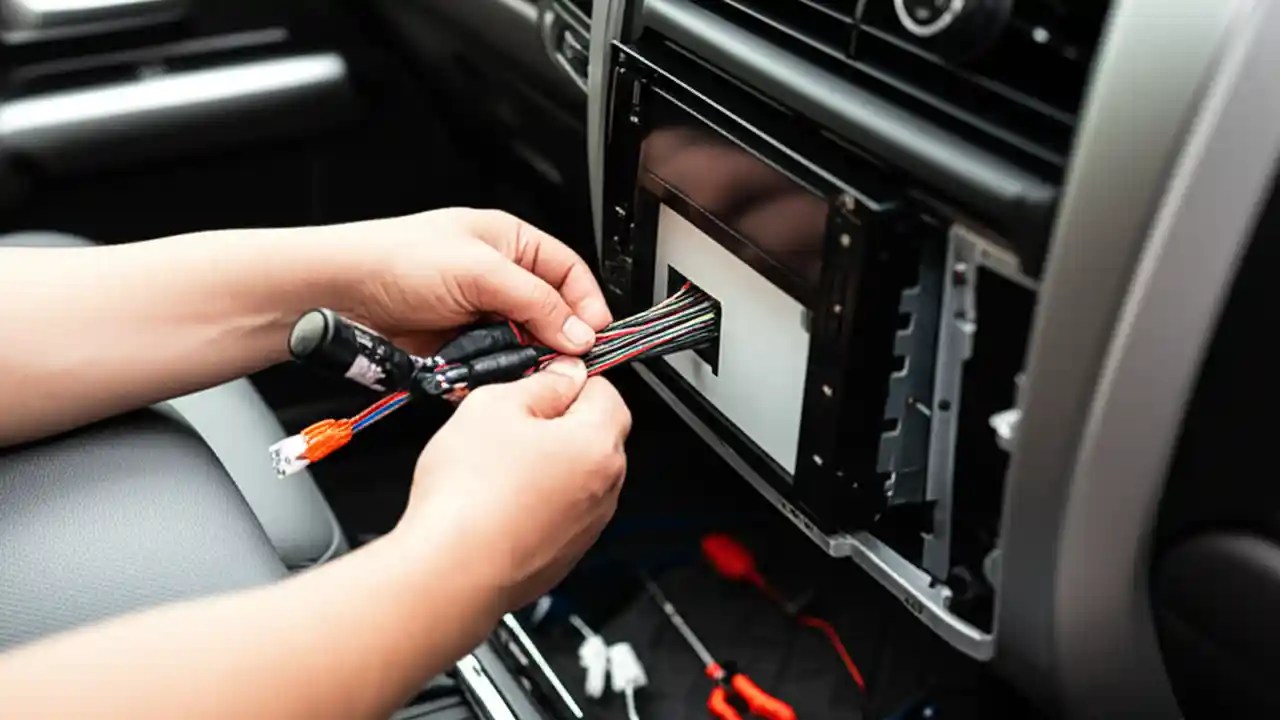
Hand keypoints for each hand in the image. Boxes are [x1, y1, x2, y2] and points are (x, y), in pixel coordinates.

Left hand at [319, 208, 612, 354]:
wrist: (338, 292)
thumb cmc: (395, 259)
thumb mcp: (479, 271)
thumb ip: (536, 302)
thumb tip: (579, 332)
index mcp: (509, 243)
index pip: (568, 273)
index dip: (585, 305)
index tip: (594, 336)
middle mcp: (497, 279)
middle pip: (549, 316)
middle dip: (553, 340)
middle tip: (558, 360)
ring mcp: (476, 315)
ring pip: (521, 348)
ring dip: (517, 362)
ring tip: (510, 367)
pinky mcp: (456, 348)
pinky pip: (488, 369)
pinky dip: (487, 377)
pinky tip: (478, 376)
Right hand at [397, 357, 630, 610]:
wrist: (451, 573)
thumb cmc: (469, 495)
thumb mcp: (494, 407)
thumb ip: (540, 384)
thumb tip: (563, 376)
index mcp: (597, 445)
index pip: (606, 391)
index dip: (569, 381)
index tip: (539, 384)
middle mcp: (604, 488)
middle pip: (596, 435)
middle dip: (559, 423)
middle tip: (509, 424)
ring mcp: (587, 526)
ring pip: (576, 475)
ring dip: (547, 464)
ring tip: (495, 467)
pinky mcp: (565, 554)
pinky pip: (560, 512)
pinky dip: (537, 501)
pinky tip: (497, 502)